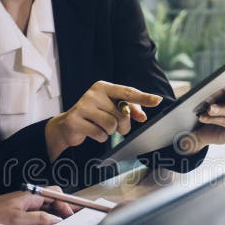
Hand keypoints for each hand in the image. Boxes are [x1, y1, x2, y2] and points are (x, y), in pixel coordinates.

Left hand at [0, 187, 74, 224]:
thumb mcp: (18, 220)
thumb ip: (40, 219)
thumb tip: (57, 220)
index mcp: (31, 195)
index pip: (57, 195)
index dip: (67, 205)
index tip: (72, 217)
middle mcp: (29, 199)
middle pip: (54, 201)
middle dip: (65, 210)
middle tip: (75, 221)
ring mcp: (24, 206)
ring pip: (47, 209)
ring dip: (56, 216)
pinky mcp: (19, 214)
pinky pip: (38, 216)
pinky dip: (46, 221)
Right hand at [45, 81, 162, 160]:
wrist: (67, 125)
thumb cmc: (93, 115)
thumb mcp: (111, 109)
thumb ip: (129, 109)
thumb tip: (142, 116)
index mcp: (103, 87)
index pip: (128, 92)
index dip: (143, 97)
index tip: (157, 100)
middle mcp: (93, 94)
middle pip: (122, 114)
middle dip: (122, 125)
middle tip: (116, 127)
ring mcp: (83, 106)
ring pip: (111, 125)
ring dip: (109, 131)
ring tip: (100, 127)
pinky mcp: (76, 120)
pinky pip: (100, 134)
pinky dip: (100, 137)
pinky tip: (92, 132)